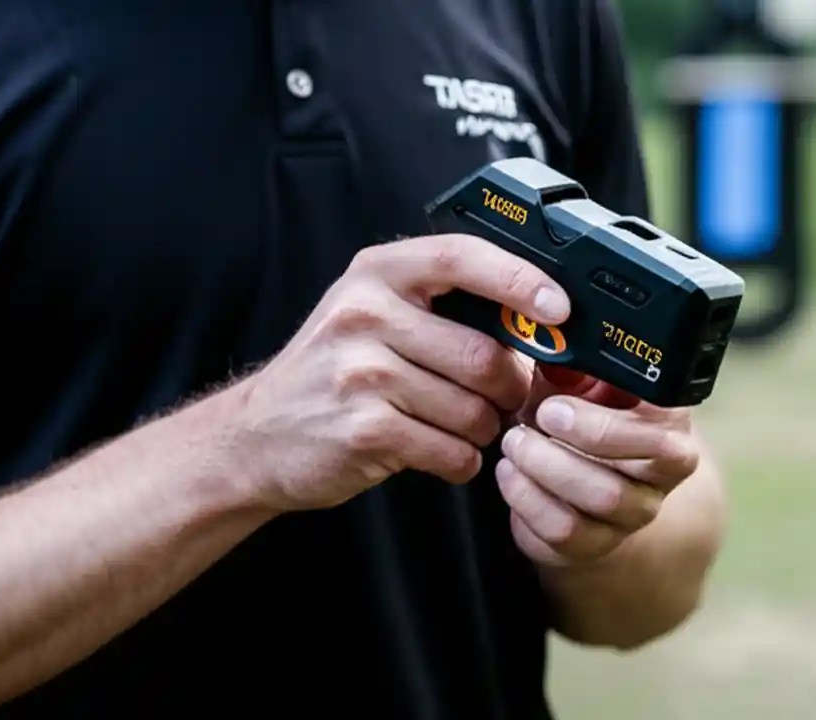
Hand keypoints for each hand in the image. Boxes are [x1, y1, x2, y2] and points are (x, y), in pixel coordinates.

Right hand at [232, 234, 570, 512]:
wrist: (256, 435)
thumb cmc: (330, 372)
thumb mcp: (369, 312)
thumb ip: (438, 304)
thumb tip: (536, 318)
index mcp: (375, 275)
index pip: (462, 257)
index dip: (520, 281)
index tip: (559, 308)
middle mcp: (364, 315)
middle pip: (484, 355)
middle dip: (509, 388)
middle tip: (502, 398)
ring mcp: (362, 375)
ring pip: (474, 411)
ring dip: (482, 430)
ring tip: (456, 427)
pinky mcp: (365, 431)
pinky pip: (453, 451)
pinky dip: (460, 461)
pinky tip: (436, 453)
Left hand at [496, 368, 700, 569]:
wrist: (573, 478)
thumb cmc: (577, 415)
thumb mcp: (577, 381)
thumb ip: (570, 362)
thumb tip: (546, 335)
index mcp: (667, 423)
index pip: (666, 428)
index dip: (608, 421)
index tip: (555, 403)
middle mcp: (662, 474)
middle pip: (641, 464)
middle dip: (576, 440)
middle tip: (533, 419)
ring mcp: (632, 514)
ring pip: (601, 499)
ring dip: (546, 467)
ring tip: (514, 443)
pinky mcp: (594, 544)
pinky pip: (564, 529)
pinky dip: (526, 497)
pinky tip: (509, 473)